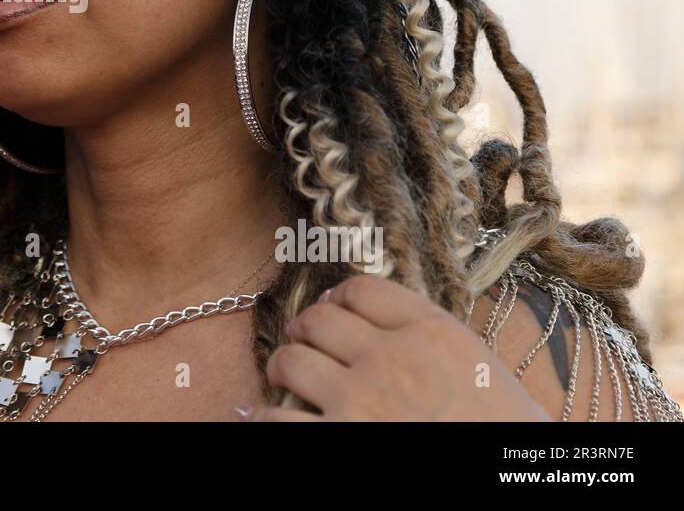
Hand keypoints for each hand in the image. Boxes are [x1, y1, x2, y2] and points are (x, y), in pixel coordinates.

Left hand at [246, 273, 552, 420]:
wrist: (514, 489)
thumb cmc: (508, 436)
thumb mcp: (485, 373)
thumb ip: (438, 343)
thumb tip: (394, 327)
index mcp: (434, 334)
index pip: (364, 289)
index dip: (340, 296)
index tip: (334, 307)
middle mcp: (392, 358)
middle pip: (320, 318)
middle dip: (307, 328)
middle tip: (304, 339)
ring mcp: (359, 401)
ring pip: (291, 359)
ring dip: (284, 365)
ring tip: (286, 373)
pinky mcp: (335, 442)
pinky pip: (275, 417)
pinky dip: (264, 416)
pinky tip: (263, 416)